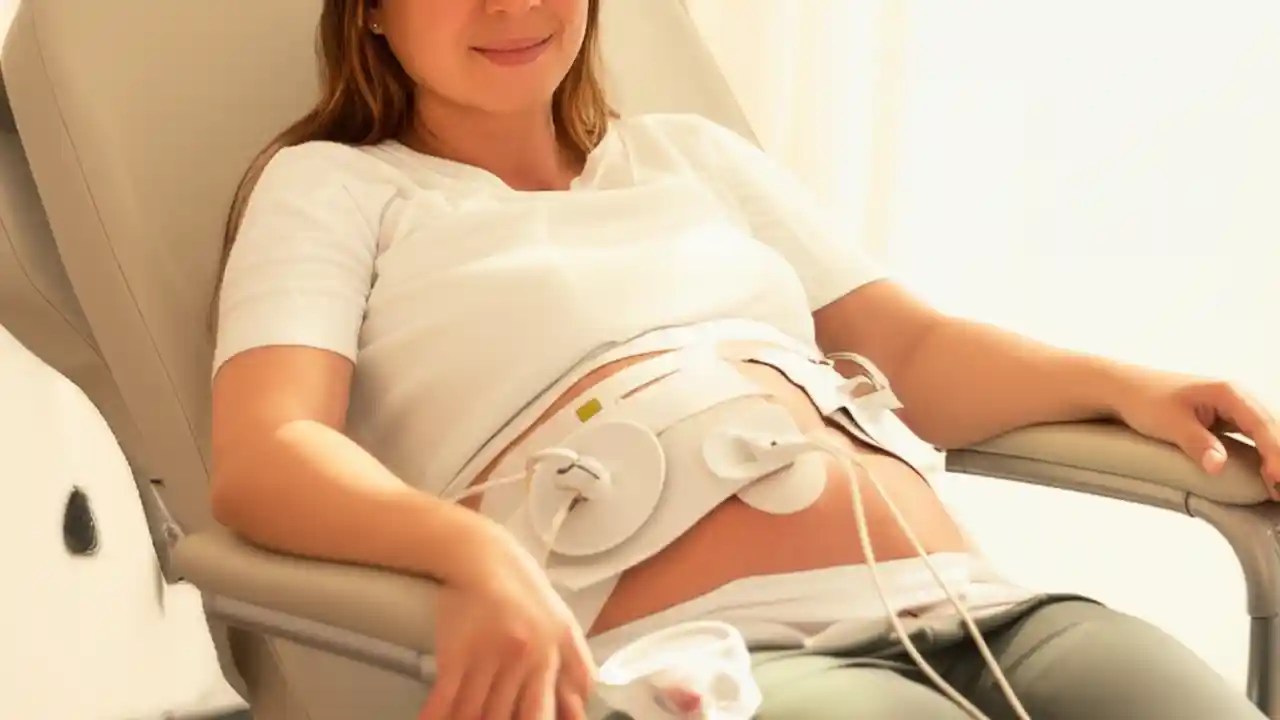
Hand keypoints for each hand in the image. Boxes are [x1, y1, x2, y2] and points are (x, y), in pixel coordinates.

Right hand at [419, 528, 595, 719]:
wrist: (481, 556)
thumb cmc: (524, 591)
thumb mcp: (563, 622)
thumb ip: (576, 665)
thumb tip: (580, 708)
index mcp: (556, 650)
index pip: (559, 702)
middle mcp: (527, 656)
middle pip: (516, 716)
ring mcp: (490, 656)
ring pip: (479, 713)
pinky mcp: (457, 653)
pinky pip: (446, 699)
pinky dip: (437, 717)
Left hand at [1109, 367, 1279, 498]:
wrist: (1126, 390)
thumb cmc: (1145, 400)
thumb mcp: (1169, 423)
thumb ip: (1196, 443)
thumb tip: (1218, 467)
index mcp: (1229, 393)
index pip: (1261, 424)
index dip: (1275, 452)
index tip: (1277, 478)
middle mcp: (1239, 398)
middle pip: (1272, 428)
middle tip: (1279, 491)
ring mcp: (1235, 410)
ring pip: (1268, 434)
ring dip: (1276, 458)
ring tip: (1277, 489)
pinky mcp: (1229, 421)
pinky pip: (1256, 439)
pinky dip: (1265, 456)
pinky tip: (1269, 476)